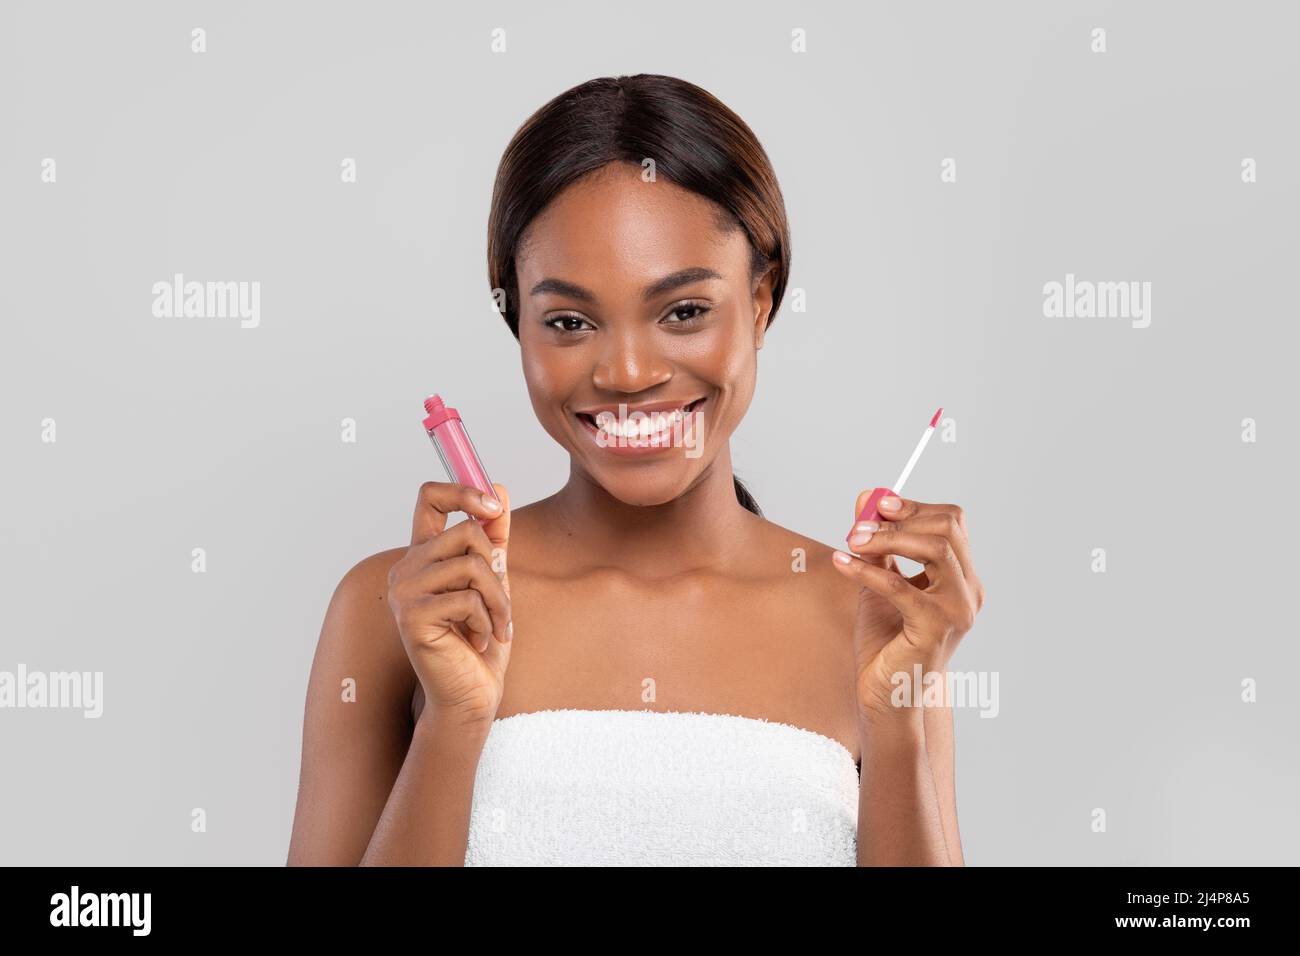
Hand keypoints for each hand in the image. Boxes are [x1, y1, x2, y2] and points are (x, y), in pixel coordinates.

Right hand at [386, 481, 512, 729]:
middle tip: (501, 604)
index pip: (430, 498)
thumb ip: (494, 538)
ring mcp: (404, 592)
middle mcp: (407, 568)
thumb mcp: (494, 582)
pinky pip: (467, 598)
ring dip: (498, 599)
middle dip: (498, 567)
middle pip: (467, 531)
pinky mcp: (412, 617)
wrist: (473, 694)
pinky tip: (479, 640)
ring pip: (472, 564)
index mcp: (424, 555)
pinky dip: (487, 620)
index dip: (463, 490)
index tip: (493, 505)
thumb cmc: (482, 640)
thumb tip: (498, 487)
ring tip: (496, 625)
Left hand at [831, 492, 984, 718]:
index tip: (876, 504)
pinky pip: (901, 586)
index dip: (913, 507)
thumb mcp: (877, 582)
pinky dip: (868, 570)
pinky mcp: (935, 629)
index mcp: (960, 578)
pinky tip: (841, 564)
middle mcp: (968, 591)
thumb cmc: (886, 643)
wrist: (886, 696)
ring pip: (936, 549)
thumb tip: (866, 497)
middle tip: (859, 525)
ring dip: (889, 538)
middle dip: (900, 519)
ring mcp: (958, 610)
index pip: (951, 523)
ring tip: (851, 541)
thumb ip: (876, 544)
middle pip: (948, 528)